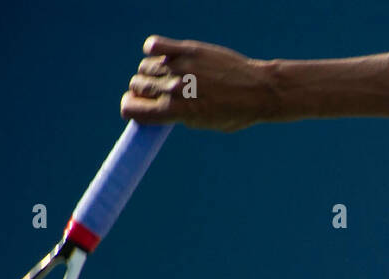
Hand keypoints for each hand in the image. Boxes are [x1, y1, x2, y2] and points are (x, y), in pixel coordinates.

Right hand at [120, 35, 275, 131]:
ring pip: (146, 66)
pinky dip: (154, 49)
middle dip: (140, 92)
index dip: (129, 109)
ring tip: (168, 78)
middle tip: (155, 93)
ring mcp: (179, 67)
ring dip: (150, 73)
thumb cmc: (236, 112)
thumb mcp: (205, 123)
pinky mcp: (188, 50)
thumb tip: (158, 110)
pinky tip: (164, 56)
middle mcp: (173, 88)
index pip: (132, 108)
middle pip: (137, 86)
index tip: (133, 108)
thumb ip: (179, 116)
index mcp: (175, 111)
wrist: (259, 91)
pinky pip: (156, 44)